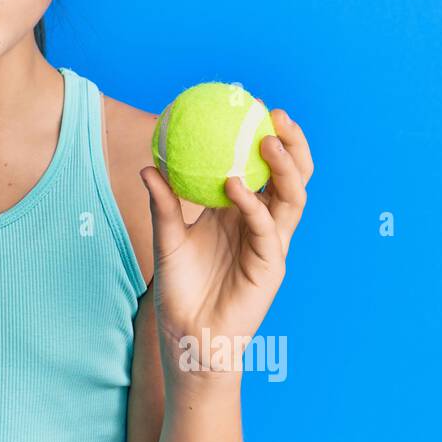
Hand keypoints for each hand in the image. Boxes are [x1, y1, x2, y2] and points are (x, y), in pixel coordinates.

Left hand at [140, 104, 312, 380]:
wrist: (189, 335)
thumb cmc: (181, 288)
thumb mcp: (168, 238)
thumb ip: (164, 203)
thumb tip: (149, 165)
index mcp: (241, 212)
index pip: (262, 169)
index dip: (264, 138)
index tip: (252, 106)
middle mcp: (261, 223)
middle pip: (290, 176)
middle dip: (292, 143)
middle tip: (275, 115)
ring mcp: (271, 243)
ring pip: (292, 197)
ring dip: (284, 167)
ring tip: (267, 141)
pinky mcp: (271, 265)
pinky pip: (266, 228)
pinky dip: (253, 205)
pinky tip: (235, 187)